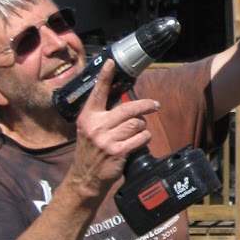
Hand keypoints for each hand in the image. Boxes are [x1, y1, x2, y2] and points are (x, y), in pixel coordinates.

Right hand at [68, 61, 159, 197]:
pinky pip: (140, 138)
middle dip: (145, 106)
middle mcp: (96, 126)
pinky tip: (140, 140)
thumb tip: (125, 101)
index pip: (98, 92)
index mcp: (88, 117)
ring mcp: (106, 139)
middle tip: (154, 105)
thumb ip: (103, 115)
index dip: (105, 76)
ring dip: (142, 127)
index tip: (111, 62)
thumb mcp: (89, 130)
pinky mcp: (117, 152)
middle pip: (128, 108)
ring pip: (137, 124)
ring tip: (138, 131)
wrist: (85, 177)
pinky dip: (144, 138)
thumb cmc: (91, 151)